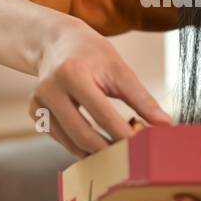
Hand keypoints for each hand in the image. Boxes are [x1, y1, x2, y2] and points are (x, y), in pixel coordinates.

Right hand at [31, 18, 171, 157]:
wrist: (56, 42)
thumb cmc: (93, 54)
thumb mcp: (119, 69)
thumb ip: (142, 99)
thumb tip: (166, 125)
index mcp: (72, 74)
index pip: (102, 114)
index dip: (123, 135)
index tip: (143, 148)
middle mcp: (50, 89)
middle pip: (83, 134)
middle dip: (109, 151)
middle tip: (132, 158)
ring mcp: (38, 103)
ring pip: (70, 142)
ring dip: (96, 153)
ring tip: (119, 154)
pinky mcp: (34, 112)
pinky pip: (61, 138)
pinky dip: (81, 146)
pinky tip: (99, 145)